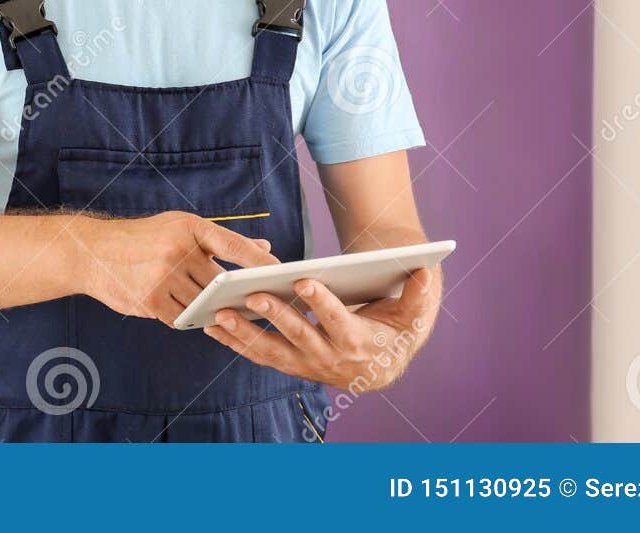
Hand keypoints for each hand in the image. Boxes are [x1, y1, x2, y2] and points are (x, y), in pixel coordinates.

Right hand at [74, 212, 279, 325]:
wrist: (92, 252)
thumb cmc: (142, 238)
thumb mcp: (179, 227)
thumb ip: (221, 240)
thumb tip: (264, 246)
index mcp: (188, 228)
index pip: (233, 245)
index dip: (260, 261)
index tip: (282, 273)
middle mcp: (177, 250)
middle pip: (220, 283)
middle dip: (234, 295)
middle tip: (254, 303)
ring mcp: (163, 277)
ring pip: (202, 304)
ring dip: (209, 309)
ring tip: (216, 309)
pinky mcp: (150, 301)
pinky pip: (182, 317)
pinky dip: (186, 316)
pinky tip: (182, 309)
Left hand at [202, 266, 438, 392]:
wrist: (382, 368)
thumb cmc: (394, 331)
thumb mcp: (410, 314)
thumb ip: (417, 295)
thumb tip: (425, 271)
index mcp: (359, 343)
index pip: (339, 322)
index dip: (322, 303)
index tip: (304, 281)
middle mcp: (331, 360)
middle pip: (301, 337)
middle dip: (277, 315)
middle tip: (253, 293)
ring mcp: (307, 365)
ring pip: (273, 352)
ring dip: (245, 334)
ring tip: (220, 315)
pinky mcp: (290, 365)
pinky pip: (261, 356)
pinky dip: (237, 343)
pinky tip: (214, 326)